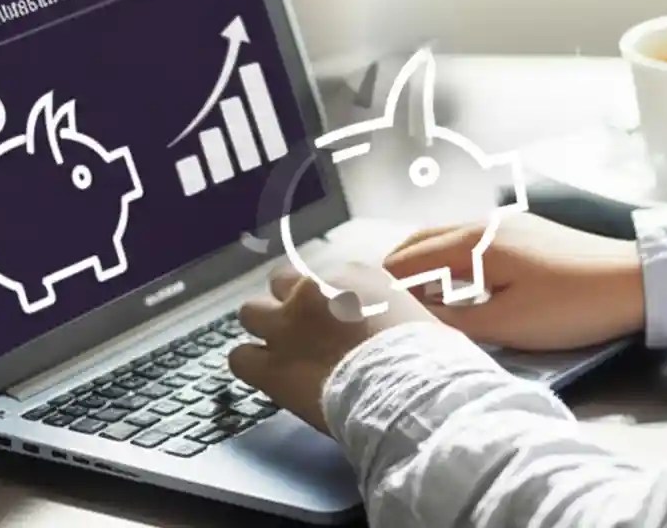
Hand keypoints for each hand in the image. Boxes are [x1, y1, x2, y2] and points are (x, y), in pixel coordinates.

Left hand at [228, 262, 439, 433]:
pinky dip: (252, 366)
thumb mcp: (414, 313)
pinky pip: (240, 358)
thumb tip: (386, 321)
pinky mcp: (271, 365)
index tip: (335, 317)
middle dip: (288, 305)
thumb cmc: (426, 358)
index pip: (323, 276)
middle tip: (304, 331)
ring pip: (250, 313)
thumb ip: (387, 309)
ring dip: (265, 330)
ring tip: (282, 352)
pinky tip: (269, 377)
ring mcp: (287, 326)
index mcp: (353, 275)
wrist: (408, 391)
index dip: (325, 299)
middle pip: (280, 283)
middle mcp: (314, 291)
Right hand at [384, 214, 643, 350]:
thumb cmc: (570, 305)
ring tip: (409, 298)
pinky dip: (448, 263)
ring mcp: (507, 225)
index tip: (352, 302)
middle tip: (373, 299)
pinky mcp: (527, 235)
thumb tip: (409, 318)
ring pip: (447, 241)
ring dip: (422, 265)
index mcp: (473, 242)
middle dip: (394, 269)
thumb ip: (453, 320)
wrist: (635, 282)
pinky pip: (470, 244)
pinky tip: (454, 287)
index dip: (379, 283)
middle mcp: (484, 224)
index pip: (408, 259)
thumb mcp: (506, 322)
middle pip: (422, 241)